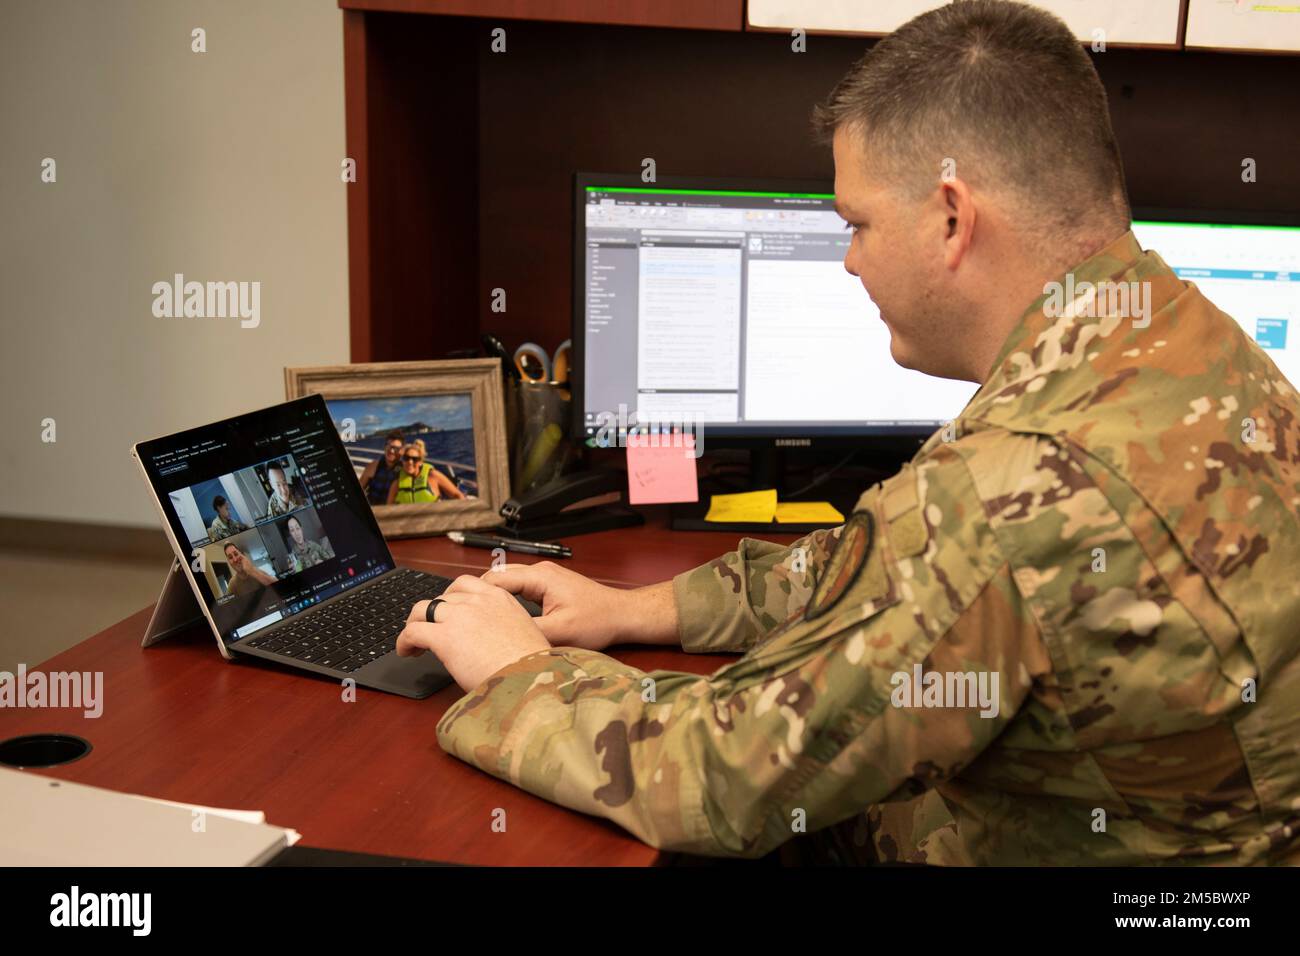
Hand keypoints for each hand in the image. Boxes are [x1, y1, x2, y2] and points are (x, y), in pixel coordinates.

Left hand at [397, 575, 550, 691]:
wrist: (529, 679)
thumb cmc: (532, 667)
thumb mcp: (526, 634)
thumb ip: (506, 628)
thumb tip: (496, 642)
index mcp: (500, 598)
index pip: (467, 585)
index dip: (452, 597)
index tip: (449, 611)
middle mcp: (478, 601)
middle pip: (442, 596)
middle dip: (433, 610)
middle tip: (431, 626)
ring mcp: (458, 616)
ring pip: (422, 608)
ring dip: (414, 622)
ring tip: (413, 639)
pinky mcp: (443, 636)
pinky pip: (413, 631)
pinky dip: (404, 641)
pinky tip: (406, 651)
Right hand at [477, 561, 672, 651]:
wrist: (622, 614)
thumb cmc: (598, 621)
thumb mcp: (561, 632)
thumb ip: (529, 632)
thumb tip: (500, 638)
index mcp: (540, 577)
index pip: (495, 579)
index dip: (473, 595)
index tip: (455, 609)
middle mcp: (539, 572)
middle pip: (497, 578)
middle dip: (477, 595)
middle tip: (459, 615)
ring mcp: (544, 578)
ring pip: (506, 584)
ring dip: (491, 598)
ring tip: (473, 618)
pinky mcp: (548, 587)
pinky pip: (518, 589)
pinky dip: (505, 600)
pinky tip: (498, 618)